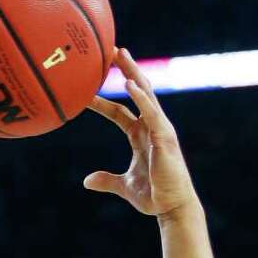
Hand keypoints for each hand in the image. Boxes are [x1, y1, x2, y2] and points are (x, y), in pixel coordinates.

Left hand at [84, 49, 199, 219]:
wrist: (171, 207)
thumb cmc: (153, 196)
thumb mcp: (124, 185)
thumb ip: (106, 180)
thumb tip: (86, 181)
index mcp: (140, 135)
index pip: (119, 112)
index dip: (103, 100)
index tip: (86, 89)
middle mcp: (151, 126)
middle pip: (137, 91)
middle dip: (125, 70)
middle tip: (112, 50)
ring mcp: (159, 129)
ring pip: (145, 94)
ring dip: (132, 73)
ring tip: (120, 55)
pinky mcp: (164, 136)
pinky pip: (151, 113)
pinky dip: (141, 98)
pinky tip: (130, 84)